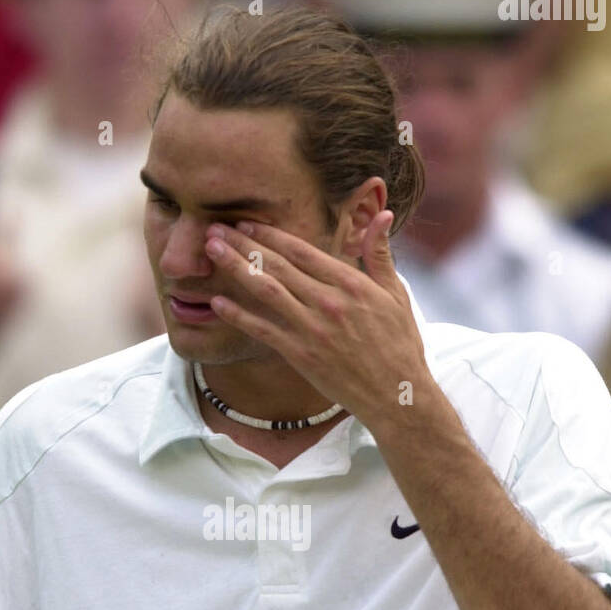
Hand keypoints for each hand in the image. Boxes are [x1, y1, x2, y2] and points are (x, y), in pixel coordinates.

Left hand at [202, 211, 431, 431]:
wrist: (396, 395)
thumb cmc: (399, 345)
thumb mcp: (396, 294)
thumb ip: (380, 254)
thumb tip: (384, 214)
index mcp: (351, 283)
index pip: (302, 251)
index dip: (270, 235)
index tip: (247, 224)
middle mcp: (328, 302)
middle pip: (277, 265)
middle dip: (243, 244)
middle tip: (214, 229)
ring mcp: (312, 329)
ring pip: (266, 290)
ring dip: (235, 267)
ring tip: (211, 251)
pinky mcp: (301, 355)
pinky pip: (264, 330)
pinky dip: (239, 315)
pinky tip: (218, 302)